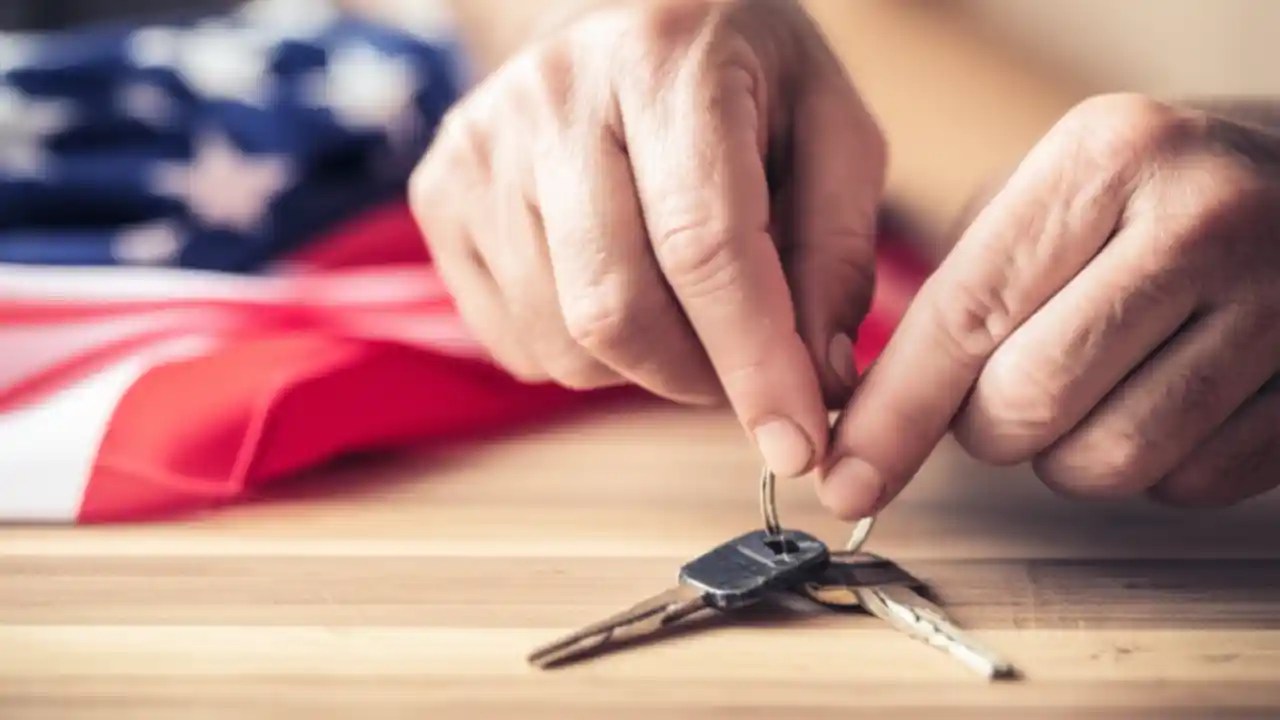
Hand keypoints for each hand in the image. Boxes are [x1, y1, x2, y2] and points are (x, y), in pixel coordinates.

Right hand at [411, 0, 884, 476]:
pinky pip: (515, 343)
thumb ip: (837, 253)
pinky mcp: (439, 194)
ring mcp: (480, 148)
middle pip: (615, 309)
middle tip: (744, 375)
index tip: (798, 446)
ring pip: (562, 341)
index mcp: (665, 62)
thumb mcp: (829, 130)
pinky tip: (613, 289)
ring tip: (681, 312)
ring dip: (641, 369)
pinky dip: (582, 354)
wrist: (620, 10)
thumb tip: (817, 383)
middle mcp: (553, 98)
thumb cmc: (738, 75)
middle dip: (696, 380)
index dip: (754, 363)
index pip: (705, 245)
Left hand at [823, 93, 1279, 515]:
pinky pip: (1187, 485)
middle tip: (1011, 388)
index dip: (894, 413)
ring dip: (1070, 450)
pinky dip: (1155, 463)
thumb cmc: (1156, 194)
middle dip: (990, 424)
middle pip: (1027, 404)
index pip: (966, 316)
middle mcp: (1202, 222)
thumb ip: (964, 287)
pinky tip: (1171, 394)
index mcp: (1111, 156)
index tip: (845, 475)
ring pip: (1106, 463)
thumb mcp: (1056, 189)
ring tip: (1100, 382)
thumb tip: (872, 413)